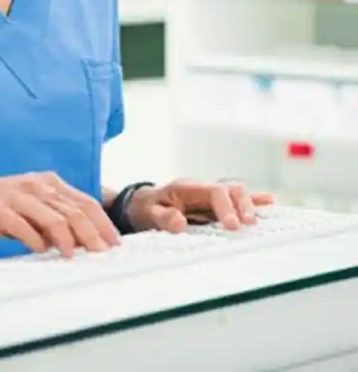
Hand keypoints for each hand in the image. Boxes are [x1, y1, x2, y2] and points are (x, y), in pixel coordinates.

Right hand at [0, 172, 121, 257]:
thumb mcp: (31, 205)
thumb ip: (55, 218)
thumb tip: (83, 241)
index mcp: (46, 182)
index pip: (84, 202)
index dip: (102, 223)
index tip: (114, 243)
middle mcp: (35, 186)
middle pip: (74, 212)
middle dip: (93, 235)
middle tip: (102, 254)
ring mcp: (17, 197)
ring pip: (54, 219)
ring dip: (68, 241)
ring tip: (74, 256)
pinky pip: (25, 229)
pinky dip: (36, 242)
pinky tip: (41, 251)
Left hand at [127, 180, 274, 233]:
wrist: (143, 205)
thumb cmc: (147, 209)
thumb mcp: (148, 214)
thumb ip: (163, 217)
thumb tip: (180, 223)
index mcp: (188, 188)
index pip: (215, 192)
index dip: (226, 207)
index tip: (232, 225)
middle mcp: (203, 188)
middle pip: (231, 190)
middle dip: (242, 206)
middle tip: (247, 225)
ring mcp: (211, 195)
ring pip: (237, 194)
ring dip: (250, 205)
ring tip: (259, 220)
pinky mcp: (216, 204)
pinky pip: (236, 200)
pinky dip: (252, 201)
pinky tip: (269, 202)